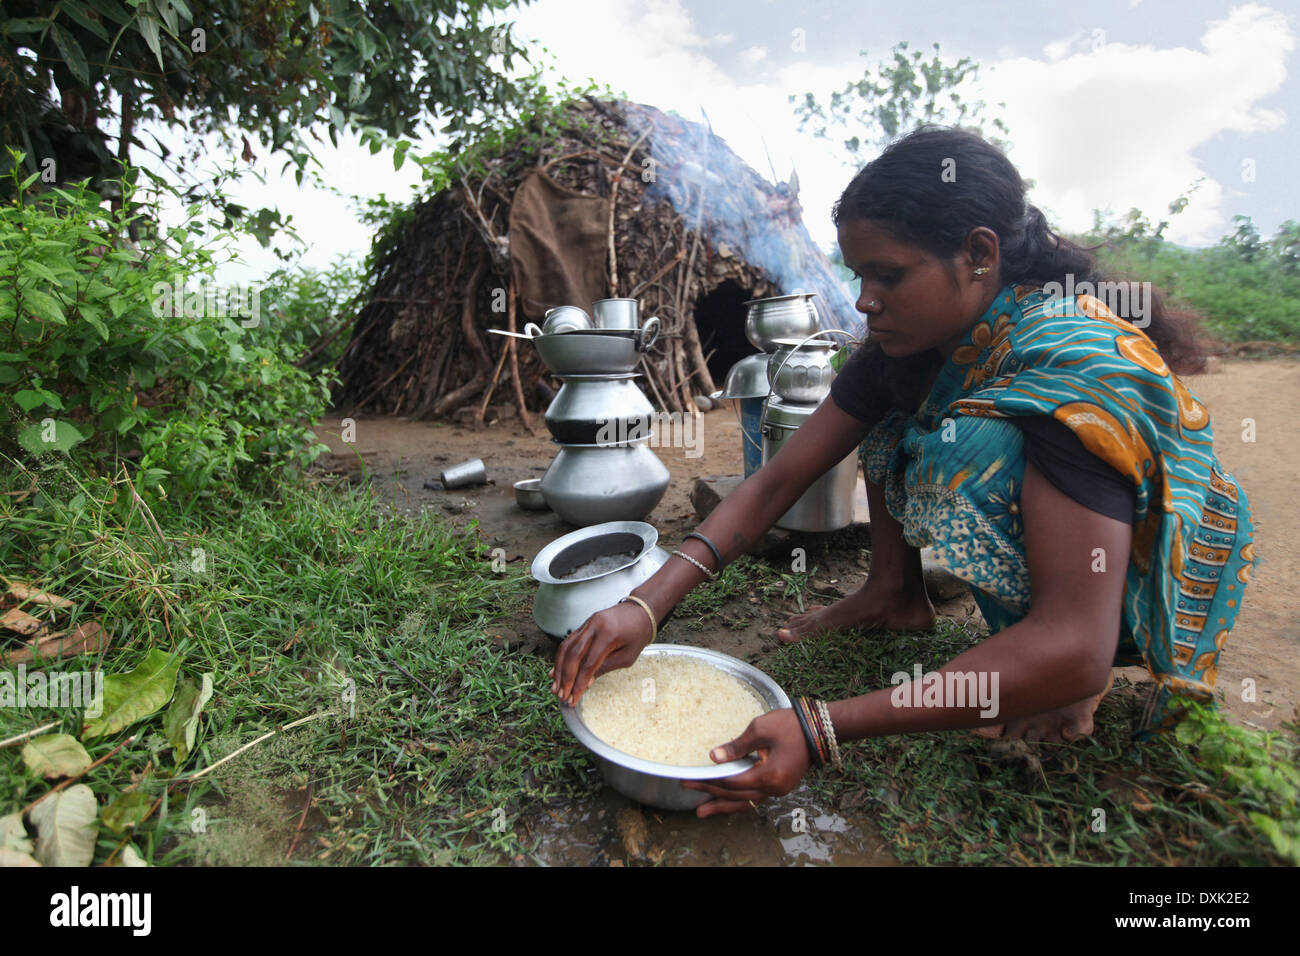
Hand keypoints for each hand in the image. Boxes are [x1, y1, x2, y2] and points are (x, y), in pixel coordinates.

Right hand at [550, 601, 653, 706]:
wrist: (640, 610)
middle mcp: (593, 626)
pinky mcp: (584, 625)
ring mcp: (586, 624)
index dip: (579, 683)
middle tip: (561, 695)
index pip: (588, 663)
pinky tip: (557, 671)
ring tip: (555, 687)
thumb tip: (586, 683)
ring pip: (566, 647)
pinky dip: (562, 658)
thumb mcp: (627, 656)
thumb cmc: (638, 635)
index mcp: (608, 635)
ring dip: (559, 669)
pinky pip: (569, 642)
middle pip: (573, 654)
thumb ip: (605, 667)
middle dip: (565, 678)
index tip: (573, 698)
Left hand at [681, 708, 810, 817]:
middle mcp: (774, 789)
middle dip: (710, 793)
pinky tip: (725, 802)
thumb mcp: (760, 729)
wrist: (818, 729)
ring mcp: (778, 790)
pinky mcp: (779, 786)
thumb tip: (714, 757)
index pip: (732, 782)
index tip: (691, 777)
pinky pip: (754, 797)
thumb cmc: (790, 725)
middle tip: (687, 788)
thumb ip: (736, 746)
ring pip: (745, 802)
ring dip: (723, 805)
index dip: (710, 780)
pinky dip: (738, 800)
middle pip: (736, 795)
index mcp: (769, 775)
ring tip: (701, 811)